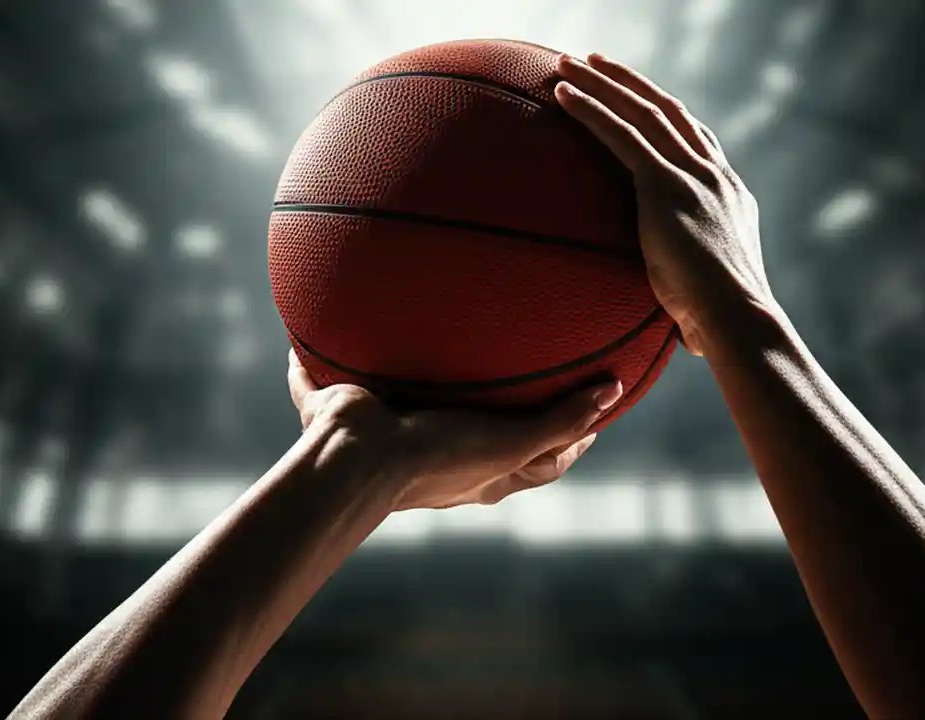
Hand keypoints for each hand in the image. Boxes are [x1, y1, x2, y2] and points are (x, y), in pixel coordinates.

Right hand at [287, 349, 621, 510]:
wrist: (363, 459)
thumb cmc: (439, 457)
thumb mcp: (512, 442)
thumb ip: (560, 420)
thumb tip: (614, 390)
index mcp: (475, 473)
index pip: (535, 460)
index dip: (566, 438)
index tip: (591, 406)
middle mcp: (436, 457)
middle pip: (480, 434)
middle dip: (500, 411)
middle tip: (523, 372)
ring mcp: (390, 434)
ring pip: (406, 404)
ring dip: (416, 381)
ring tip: (435, 338)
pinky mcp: (344, 409)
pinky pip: (322, 384)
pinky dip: (310, 367)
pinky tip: (318, 334)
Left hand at [555, 52, 775, 355]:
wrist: (736, 318)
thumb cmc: (721, 326)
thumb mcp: (708, 298)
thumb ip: (693, 298)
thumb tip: (689, 337)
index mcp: (730, 197)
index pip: (698, 142)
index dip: (669, 117)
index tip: (643, 101)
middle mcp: (715, 175)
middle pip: (668, 112)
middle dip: (631, 83)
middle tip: (598, 63)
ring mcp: (692, 175)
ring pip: (642, 111)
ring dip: (602, 82)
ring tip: (569, 63)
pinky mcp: (665, 184)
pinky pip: (620, 134)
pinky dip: (590, 109)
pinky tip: (561, 93)